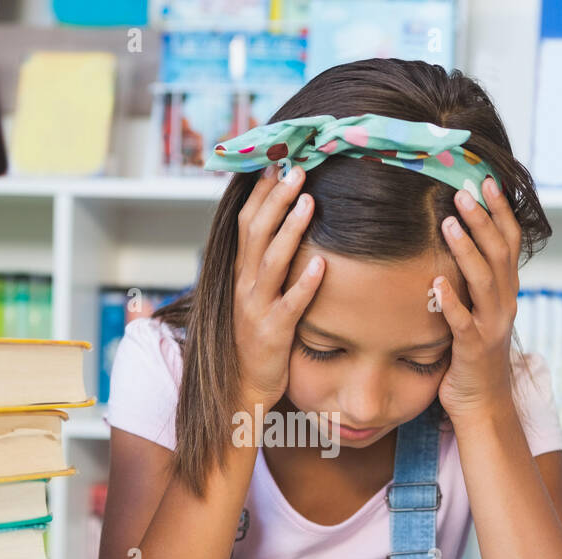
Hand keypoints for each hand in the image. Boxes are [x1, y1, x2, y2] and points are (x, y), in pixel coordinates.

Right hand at [232, 165, 325, 411]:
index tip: (277, 165)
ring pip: (272, 261)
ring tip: (310, 201)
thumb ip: (263, 268)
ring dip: (290, 229)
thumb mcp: (254, 299)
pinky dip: (305, 285)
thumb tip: (278, 234)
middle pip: (257, 233)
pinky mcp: (272, 333)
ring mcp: (256, 309)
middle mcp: (243, 287)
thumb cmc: (254, 342)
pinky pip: (290, 305)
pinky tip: (322, 265)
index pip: (247, 225)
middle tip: (298, 170)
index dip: (261, 194)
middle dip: (277, 199)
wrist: (240, 389)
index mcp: (240, 275)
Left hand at [432, 176, 522, 427]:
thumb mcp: (478, 312)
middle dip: (483, 219)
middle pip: (500, 253)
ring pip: (485, 280)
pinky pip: (463, 321)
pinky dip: (451, 300)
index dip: (501, 211)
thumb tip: (457, 245)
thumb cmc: (472, 356)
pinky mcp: (473, 349)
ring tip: (449, 222)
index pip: (510, 243)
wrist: (483, 404)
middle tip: (464, 190)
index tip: (487, 181)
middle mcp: (505, 304)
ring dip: (467, 249)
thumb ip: (473, 283)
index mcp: (506, 292)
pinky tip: (435, 282)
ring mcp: (491, 326)